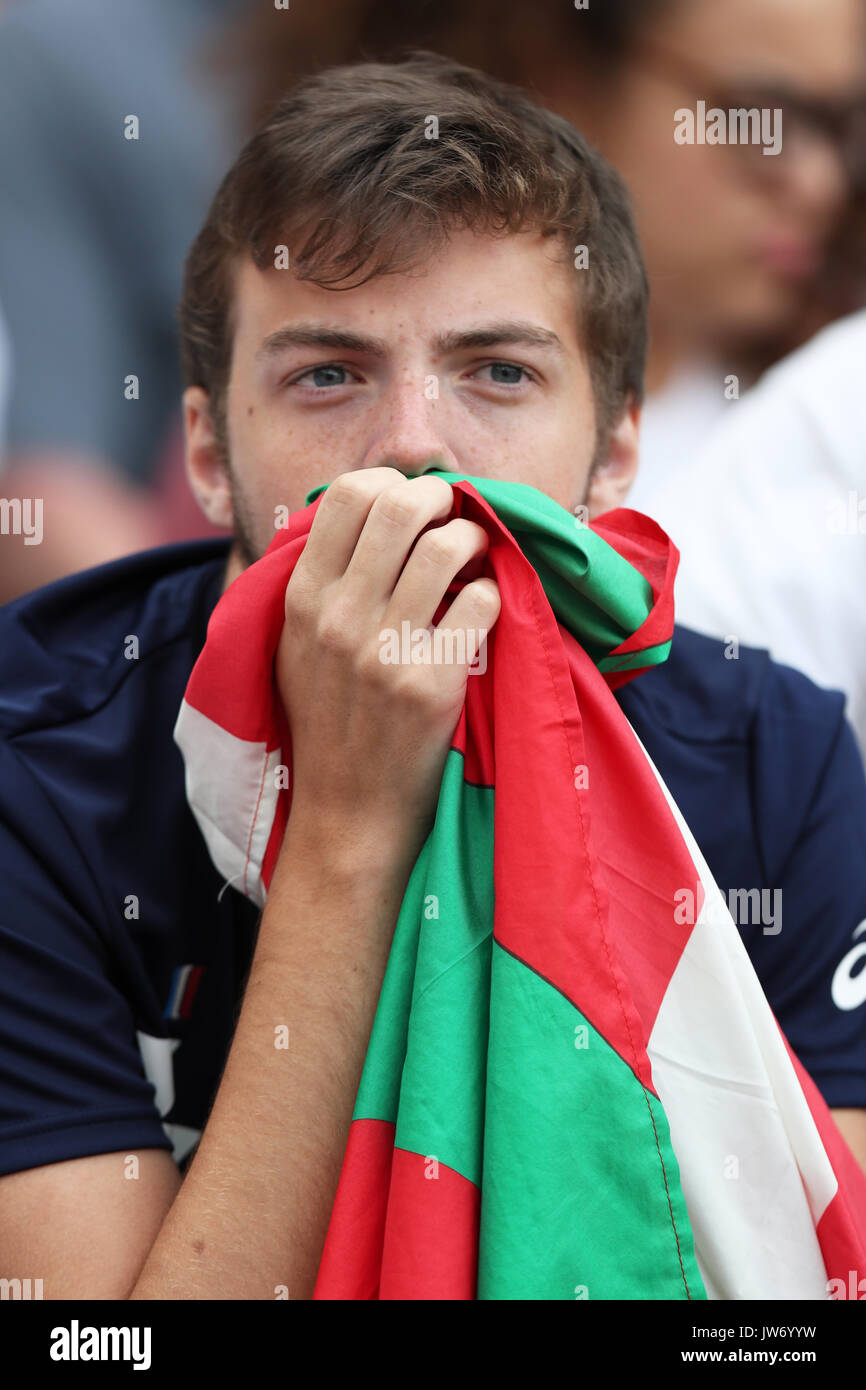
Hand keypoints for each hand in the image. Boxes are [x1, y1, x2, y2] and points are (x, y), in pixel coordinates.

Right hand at [276, 468, 499, 866]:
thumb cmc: (328, 721)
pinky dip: (492, 596)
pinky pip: (480, 603)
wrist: (348, 808)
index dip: (389, 483)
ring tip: (475, 558)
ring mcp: (385, 650)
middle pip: (400, 506)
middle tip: (454, 517)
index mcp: (302, 599)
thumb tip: (357, 511)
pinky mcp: (431, 683)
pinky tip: (483, 610)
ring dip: (473, 541)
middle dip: (440, 499)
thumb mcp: (296, 646)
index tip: (411, 502)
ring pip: (446, 547)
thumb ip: (318, 582)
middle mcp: (339, 617)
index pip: (346, 496)